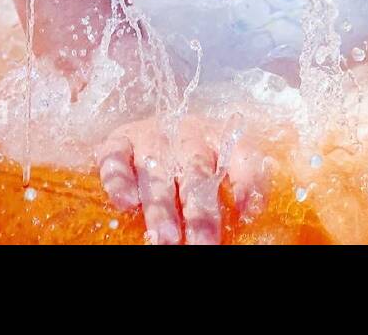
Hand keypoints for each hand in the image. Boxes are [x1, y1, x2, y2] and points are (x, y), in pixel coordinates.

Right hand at [97, 112, 269, 244]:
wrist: (154, 122)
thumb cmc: (193, 158)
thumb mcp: (219, 165)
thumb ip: (239, 185)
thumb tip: (250, 217)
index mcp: (219, 139)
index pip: (241, 155)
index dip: (248, 181)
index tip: (249, 213)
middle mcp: (188, 135)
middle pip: (197, 172)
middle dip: (200, 212)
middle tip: (203, 244)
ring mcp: (153, 136)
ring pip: (158, 170)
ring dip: (162, 205)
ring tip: (166, 237)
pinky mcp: (121, 140)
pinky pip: (116, 158)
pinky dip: (120, 179)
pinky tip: (126, 203)